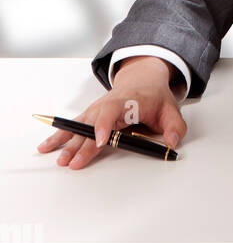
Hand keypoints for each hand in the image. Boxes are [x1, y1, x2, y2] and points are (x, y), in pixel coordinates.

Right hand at [36, 56, 186, 169]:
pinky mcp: (90, 115)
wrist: (143, 79)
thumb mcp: (171, 109)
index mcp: (128, 100)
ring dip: (67, 141)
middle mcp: (108, 103)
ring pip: (80, 125)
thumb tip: (173, 142)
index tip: (100, 140)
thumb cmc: (155, 97)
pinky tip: (47, 146)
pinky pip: (74, 125)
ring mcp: (97, 109)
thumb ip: (175, 126)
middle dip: (83, 144)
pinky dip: (60, 135)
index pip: (114, 111)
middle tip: (74, 163)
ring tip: (58, 158)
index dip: (105, 125)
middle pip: (93, 123)